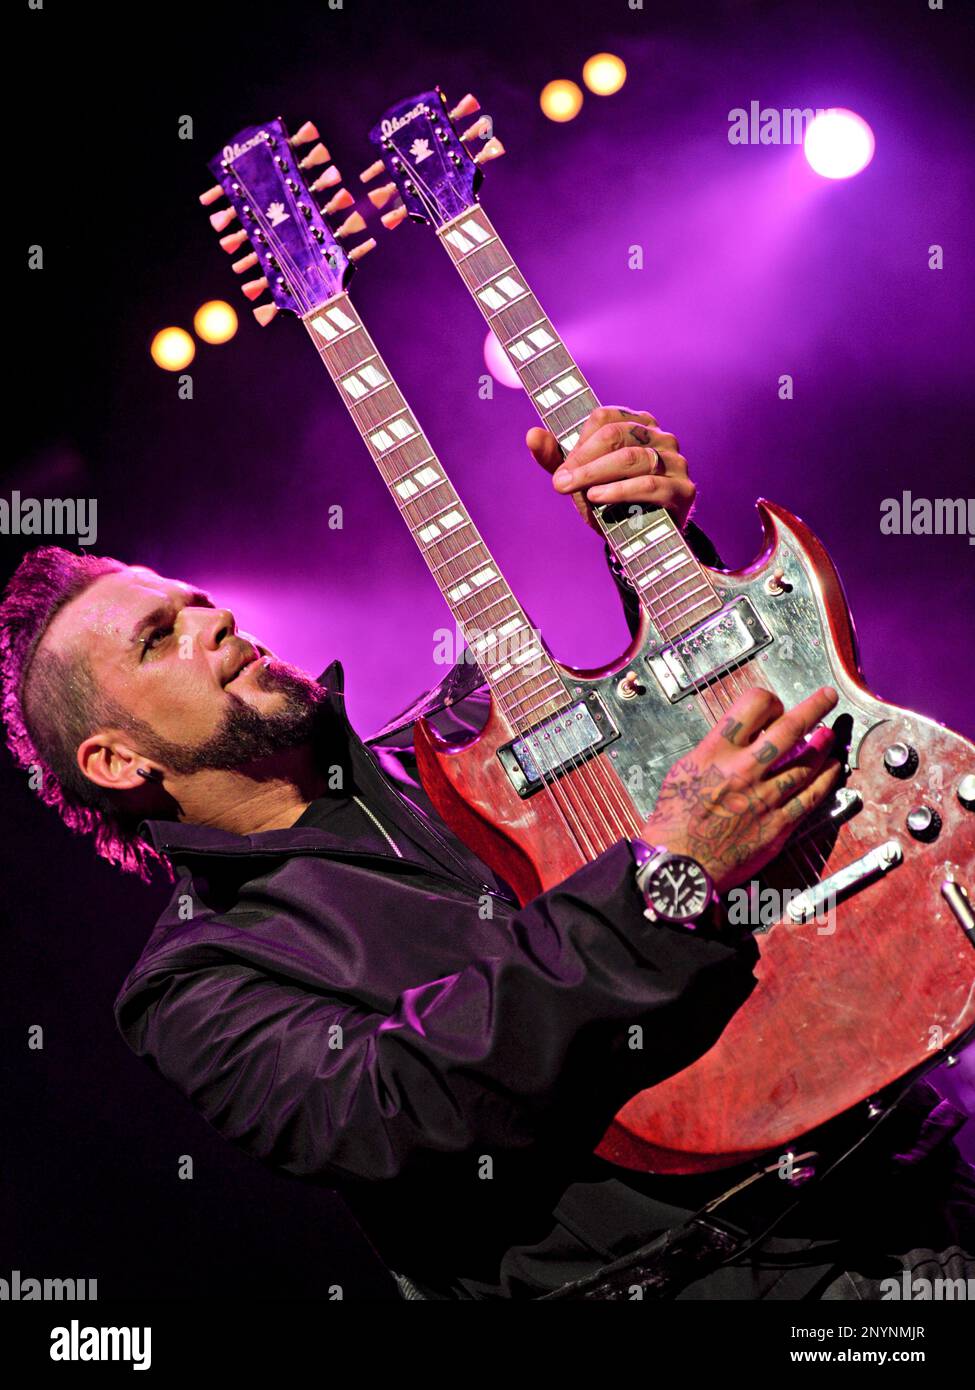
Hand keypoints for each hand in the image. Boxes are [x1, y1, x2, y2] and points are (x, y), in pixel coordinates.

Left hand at [526, 406, 696, 531]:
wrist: (640, 541)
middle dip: (583, 459)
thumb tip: (532, 435)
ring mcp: (675, 462)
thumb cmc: (610, 502)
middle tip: (561, 482)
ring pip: (632, 458)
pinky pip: (649, 485)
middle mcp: (661, 437)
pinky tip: (597, 497)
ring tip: (574, 488)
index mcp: (638, 424)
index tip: (562, 467)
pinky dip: (619, 490)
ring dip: (597, 473)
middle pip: (617, 434)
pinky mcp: (683, 490)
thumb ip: (556, 458)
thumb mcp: (580, 479)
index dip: (579, 441)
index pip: (605, 417)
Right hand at [640, 686, 842, 894]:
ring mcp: (764, 797)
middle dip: (814, 707)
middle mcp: (744, 769)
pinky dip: (826, 779)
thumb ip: (715, 750)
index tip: (775, 706)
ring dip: (823, 745)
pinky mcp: (778, 824)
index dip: (770, 701)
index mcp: (716, 752)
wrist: (679, 863)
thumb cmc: (675, 819)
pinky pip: (811, 796)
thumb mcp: (685, 769)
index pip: (753, 705)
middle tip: (827, 697)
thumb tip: (740, 738)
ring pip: (807, 762)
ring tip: (830, 735)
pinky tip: (832, 769)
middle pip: (789, 728)